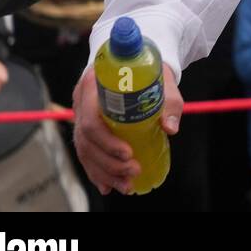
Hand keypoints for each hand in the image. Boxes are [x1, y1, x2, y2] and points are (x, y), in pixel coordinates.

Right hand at [73, 63, 182, 195]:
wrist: (137, 64)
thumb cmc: (149, 70)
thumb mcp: (162, 81)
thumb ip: (169, 101)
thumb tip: (170, 128)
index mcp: (94, 84)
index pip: (91, 119)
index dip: (106, 141)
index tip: (128, 153)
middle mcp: (82, 100)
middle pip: (86, 140)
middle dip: (109, 162)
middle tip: (134, 170)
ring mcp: (81, 114)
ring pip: (85, 150)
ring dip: (104, 172)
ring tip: (126, 185)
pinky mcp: (86, 126)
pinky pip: (86, 153)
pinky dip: (97, 172)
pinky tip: (108, 185)